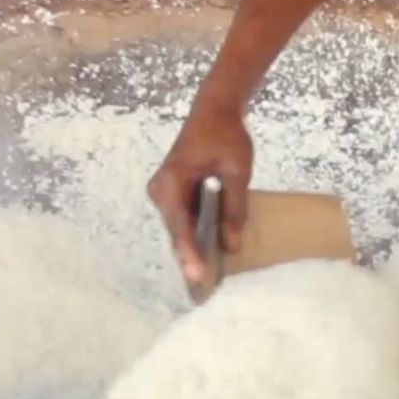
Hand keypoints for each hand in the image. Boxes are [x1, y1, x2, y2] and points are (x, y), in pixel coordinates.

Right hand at [148, 103, 252, 284]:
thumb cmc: (226, 136)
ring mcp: (164, 193)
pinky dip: (196, 234)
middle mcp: (161, 191)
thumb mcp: (237, 171)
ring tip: (208, 277)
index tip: (196, 277)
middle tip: (204, 287)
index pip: (181, 227)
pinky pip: (184, 220)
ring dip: (194, 248)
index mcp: (172, 183)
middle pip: (177, 232)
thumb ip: (234, 208)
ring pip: (180, 229)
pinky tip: (209, 254)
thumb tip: (232, 245)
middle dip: (191, 257)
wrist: (214, 111)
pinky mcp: (173, 194)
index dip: (190, 254)